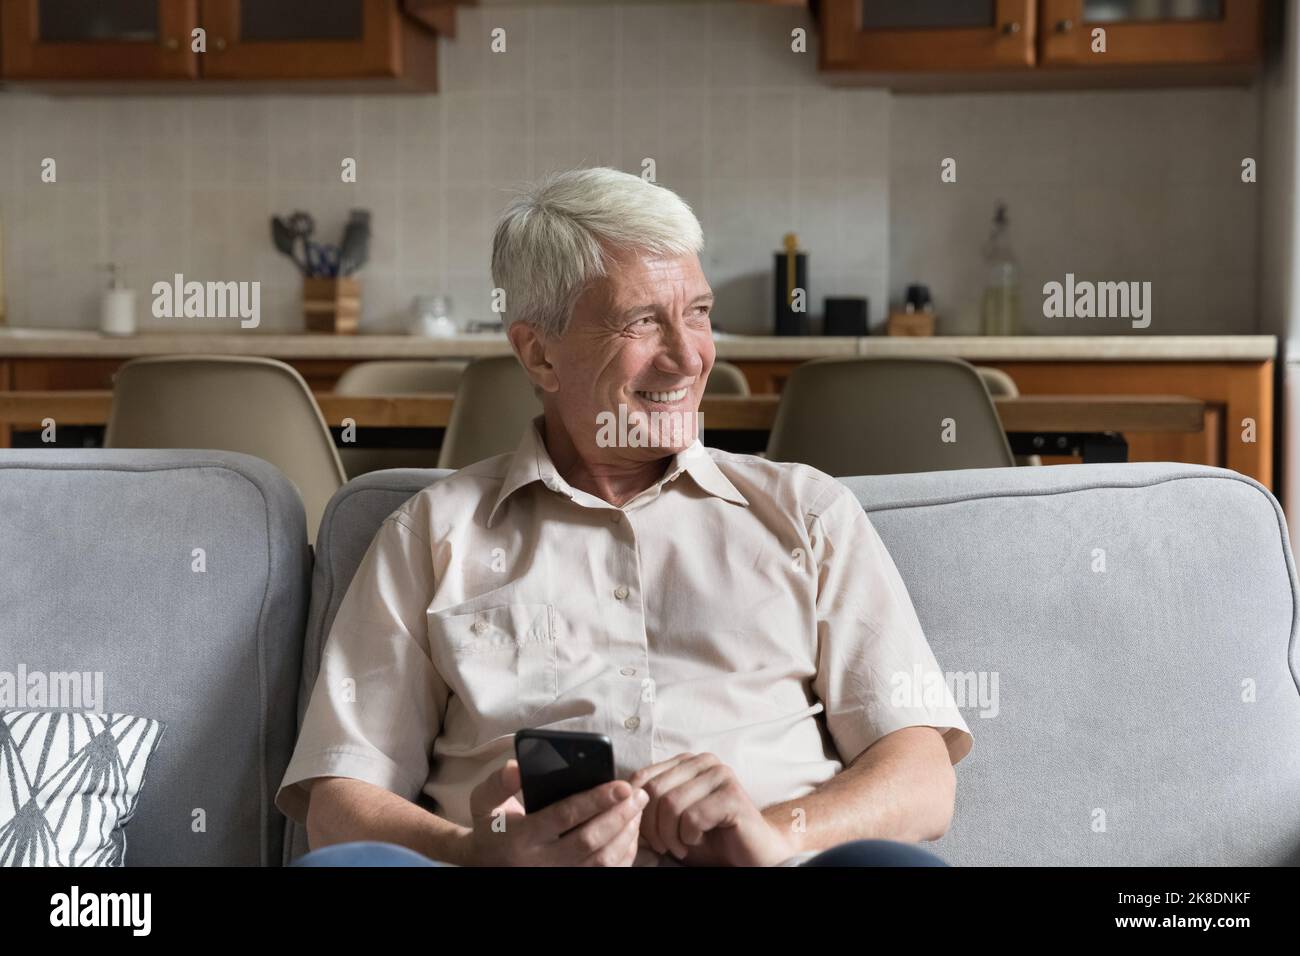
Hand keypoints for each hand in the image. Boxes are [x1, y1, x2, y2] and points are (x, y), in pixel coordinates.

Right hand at [464, 758, 647, 865]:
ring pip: (602, 861)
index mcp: (522, 838)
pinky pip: (605, 873)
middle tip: (639, 794)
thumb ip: (498, 783)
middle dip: (620, 816)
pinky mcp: (571, 883)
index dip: (596, 800)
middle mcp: (542, 863)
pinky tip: (630, 832)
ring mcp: (558, 877)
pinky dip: (624, 854)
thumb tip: (517, 768)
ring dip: (626, 834)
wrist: (486, 866)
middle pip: (590, 841)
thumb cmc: (491, 829)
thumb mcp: (483, 803)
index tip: (622, 785)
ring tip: (638, 808)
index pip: (564, 817)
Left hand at [629, 753, 800, 866]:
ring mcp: (720, 775)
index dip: (636, 810)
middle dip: (651, 827)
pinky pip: (692, 817)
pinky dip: (689, 837)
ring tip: (681, 846)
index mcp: (685, 762)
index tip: (646, 835)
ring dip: (670, 836)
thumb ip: (650, 803)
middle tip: (663, 846)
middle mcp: (703, 761)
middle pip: (654, 790)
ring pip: (671, 804)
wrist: (751, 854)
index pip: (642, 777)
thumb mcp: (671, 818)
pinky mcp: (732, 795)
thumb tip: (619, 797)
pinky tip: (697, 842)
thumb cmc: (709, 837)